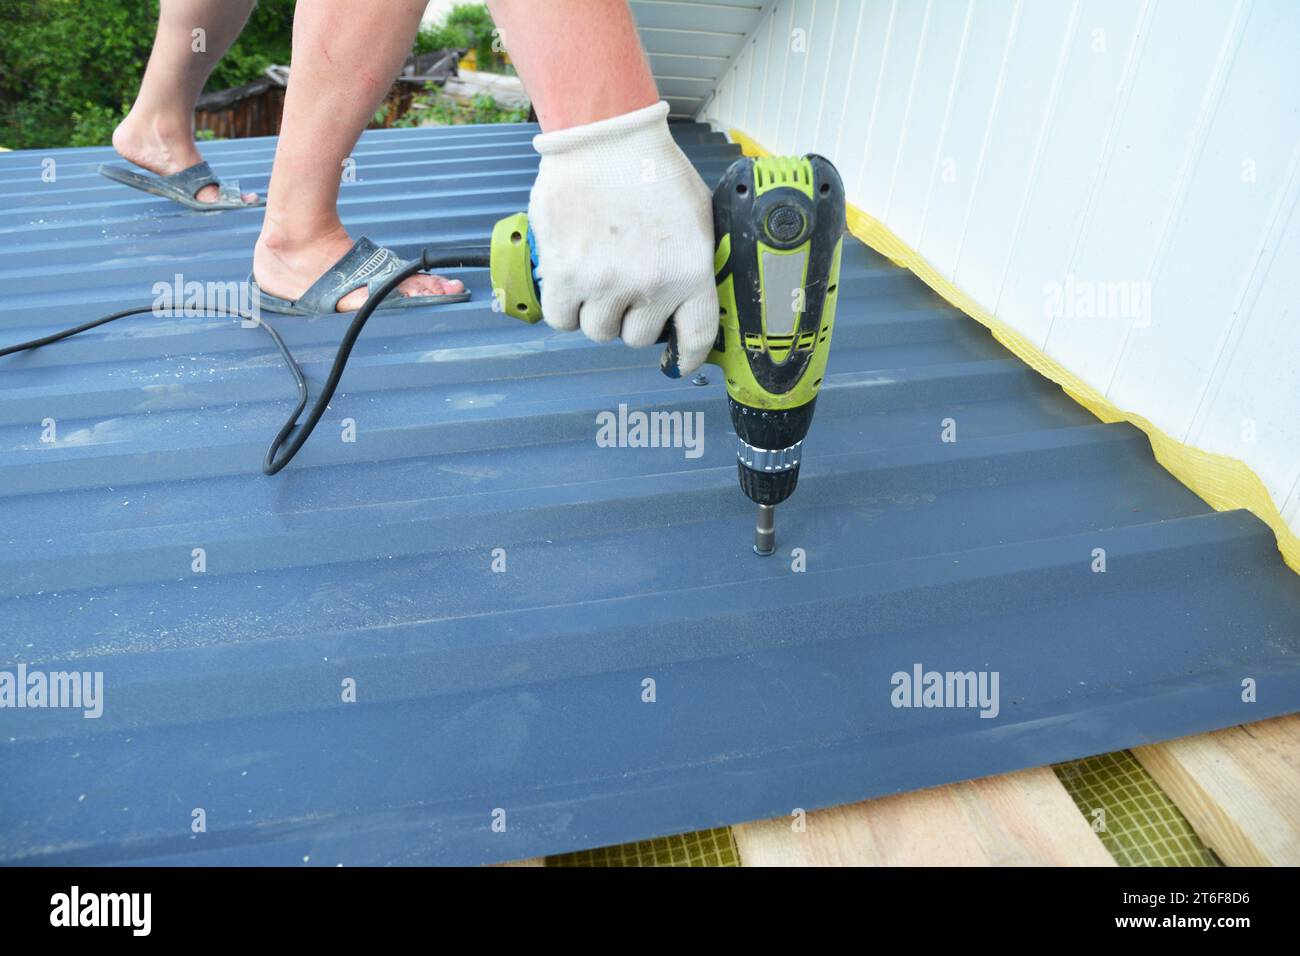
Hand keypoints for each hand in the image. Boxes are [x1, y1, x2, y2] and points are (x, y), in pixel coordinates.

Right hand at [528, 101, 718, 374]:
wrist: (605, 135)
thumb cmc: (651, 168)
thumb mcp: (698, 215)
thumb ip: (696, 262)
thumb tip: (691, 299)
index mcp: (689, 270)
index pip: (695, 337)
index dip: (686, 356)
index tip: (679, 361)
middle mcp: (648, 284)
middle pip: (637, 338)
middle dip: (632, 318)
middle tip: (626, 290)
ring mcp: (603, 281)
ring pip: (598, 331)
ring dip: (598, 314)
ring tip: (597, 281)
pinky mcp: (563, 273)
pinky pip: (562, 319)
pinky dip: (565, 309)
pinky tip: (572, 285)